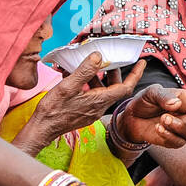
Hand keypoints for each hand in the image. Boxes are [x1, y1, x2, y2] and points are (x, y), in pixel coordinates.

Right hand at [26, 55, 146, 149]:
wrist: (42, 129)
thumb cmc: (54, 110)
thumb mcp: (68, 86)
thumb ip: (85, 71)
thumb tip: (98, 57)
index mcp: (100, 100)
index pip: (126, 87)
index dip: (136, 74)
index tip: (142, 63)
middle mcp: (100, 106)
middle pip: (115, 87)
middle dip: (115, 72)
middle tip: (112, 59)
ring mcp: (92, 110)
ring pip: (102, 90)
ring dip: (99, 77)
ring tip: (91, 64)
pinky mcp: (84, 112)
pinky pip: (92, 95)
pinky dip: (89, 84)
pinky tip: (77, 76)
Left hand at [117, 84, 185, 148]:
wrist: (132, 117)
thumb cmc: (146, 101)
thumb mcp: (151, 92)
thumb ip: (164, 96)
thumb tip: (176, 104)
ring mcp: (184, 129)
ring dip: (180, 127)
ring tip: (163, 118)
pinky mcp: (175, 140)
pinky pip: (179, 142)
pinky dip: (169, 135)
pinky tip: (158, 127)